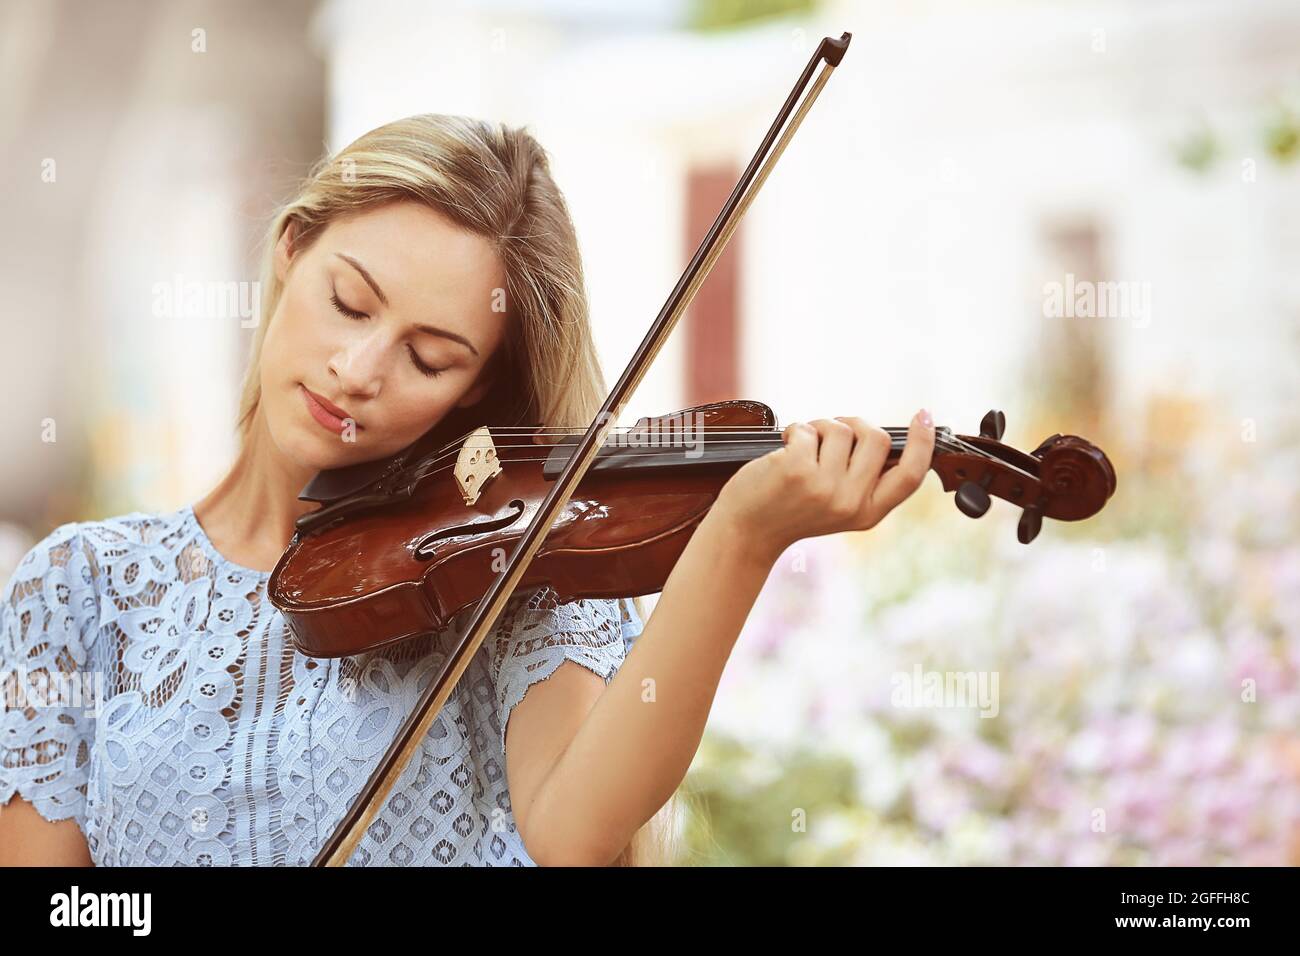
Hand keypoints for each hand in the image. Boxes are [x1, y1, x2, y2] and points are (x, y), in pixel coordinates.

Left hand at [712, 410, 935, 563]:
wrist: (746, 531)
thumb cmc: (791, 509)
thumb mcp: (838, 506)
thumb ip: (863, 479)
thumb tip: (884, 436)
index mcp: (868, 514)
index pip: (911, 476)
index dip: (923, 442)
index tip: (923, 415)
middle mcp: (851, 503)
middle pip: (877, 439)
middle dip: (854, 424)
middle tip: (831, 431)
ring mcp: (825, 487)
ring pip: (842, 429)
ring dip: (819, 427)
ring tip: (802, 447)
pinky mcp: (797, 471)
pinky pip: (809, 428)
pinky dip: (795, 430)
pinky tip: (784, 448)